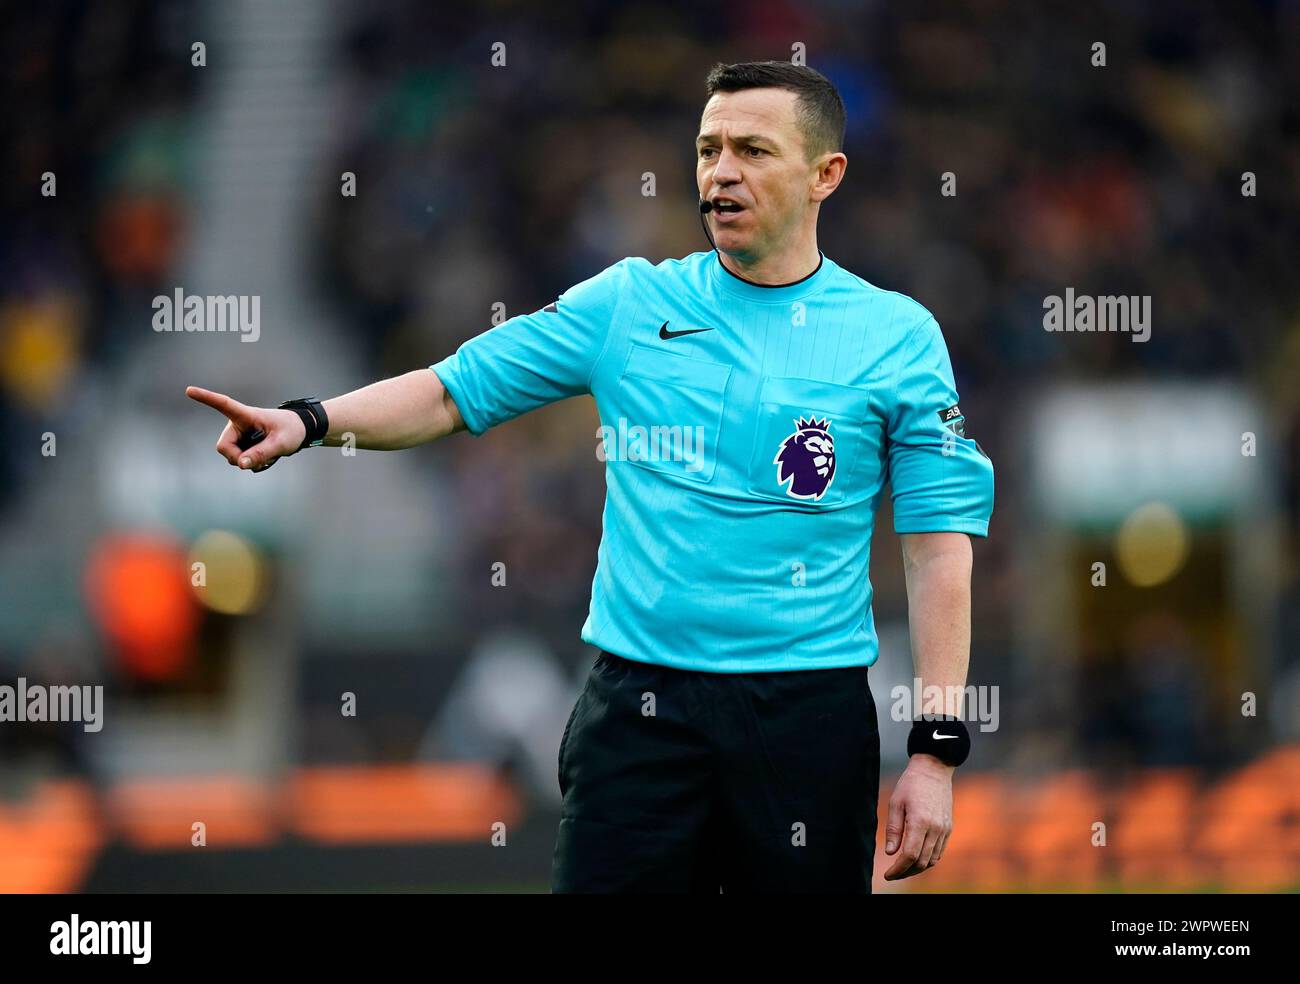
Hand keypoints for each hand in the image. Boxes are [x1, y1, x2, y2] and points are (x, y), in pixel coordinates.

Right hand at [186, 386, 305, 471]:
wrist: (297, 431)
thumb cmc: (290, 431)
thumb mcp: (280, 443)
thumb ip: (261, 453)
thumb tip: (240, 464)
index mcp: (245, 415)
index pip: (224, 405)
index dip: (206, 398)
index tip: (189, 390)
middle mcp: (237, 424)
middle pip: (224, 447)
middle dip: (238, 458)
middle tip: (258, 460)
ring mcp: (238, 436)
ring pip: (231, 456)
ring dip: (247, 461)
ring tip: (266, 453)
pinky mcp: (241, 445)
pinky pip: (239, 461)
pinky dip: (250, 463)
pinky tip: (263, 456)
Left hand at [882, 753, 953, 879]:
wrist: (934, 770)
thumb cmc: (911, 784)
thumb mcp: (895, 802)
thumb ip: (894, 829)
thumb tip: (891, 852)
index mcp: (920, 822)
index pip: (910, 856)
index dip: (898, 869)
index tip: (887, 874)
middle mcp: (935, 829)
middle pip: (922, 862)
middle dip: (906, 872)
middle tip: (893, 874)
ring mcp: (944, 830)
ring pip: (932, 860)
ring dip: (917, 868)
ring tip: (903, 868)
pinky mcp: (948, 828)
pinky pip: (939, 852)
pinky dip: (928, 860)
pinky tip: (916, 858)